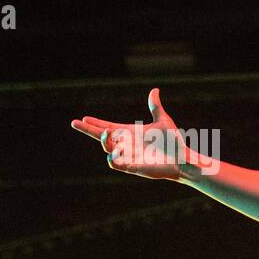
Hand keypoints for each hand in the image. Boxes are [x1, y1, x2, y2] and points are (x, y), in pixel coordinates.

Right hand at [71, 87, 188, 180]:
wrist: (183, 159)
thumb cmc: (174, 142)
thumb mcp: (163, 121)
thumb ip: (155, 107)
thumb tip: (154, 90)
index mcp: (131, 133)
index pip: (109, 127)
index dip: (96, 123)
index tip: (84, 118)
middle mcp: (127, 145)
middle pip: (103, 137)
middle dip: (89, 130)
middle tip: (74, 123)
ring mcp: (129, 156)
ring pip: (108, 149)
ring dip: (105, 141)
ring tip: (106, 132)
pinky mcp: (134, 167)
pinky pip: (117, 164)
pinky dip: (112, 159)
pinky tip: (111, 153)